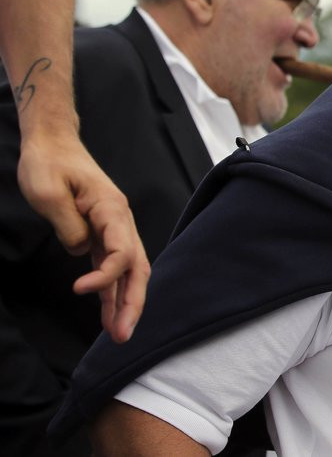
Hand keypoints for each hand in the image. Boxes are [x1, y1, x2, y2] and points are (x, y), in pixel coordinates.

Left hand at [17, 130, 149, 341]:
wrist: (53, 143)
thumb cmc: (49, 162)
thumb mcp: (48, 191)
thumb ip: (68, 225)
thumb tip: (82, 251)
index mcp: (111, 209)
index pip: (122, 251)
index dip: (106, 277)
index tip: (78, 290)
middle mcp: (119, 220)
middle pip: (137, 267)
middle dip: (133, 302)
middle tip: (122, 335)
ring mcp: (113, 228)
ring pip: (129, 270)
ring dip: (126, 302)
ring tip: (118, 333)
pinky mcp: (101, 233)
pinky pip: (113, 266)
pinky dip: (112, 290)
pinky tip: (108, 313)